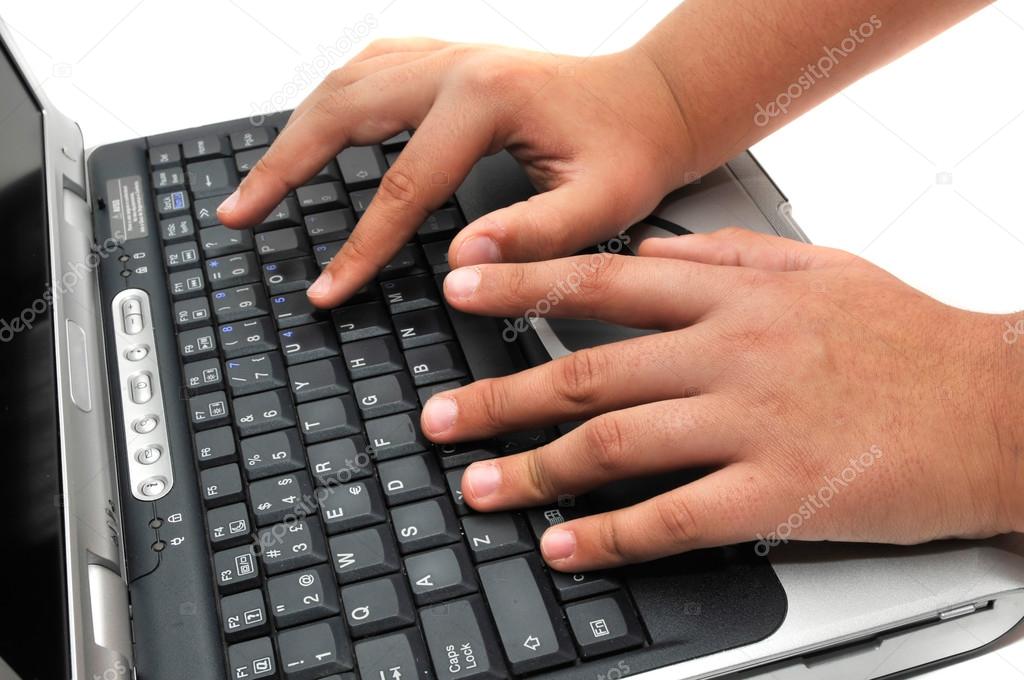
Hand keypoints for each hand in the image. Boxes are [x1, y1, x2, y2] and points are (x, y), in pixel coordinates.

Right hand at [216, 39, 693, 306]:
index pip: (400, 186)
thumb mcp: (601, 204)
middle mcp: (455, 64)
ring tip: (258, 179)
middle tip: (238, 214)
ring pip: (343, 81)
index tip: (325, 289)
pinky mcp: (447, 60)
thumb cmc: (630, 149)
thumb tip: (462, 264)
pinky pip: (368, 70)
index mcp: (486, 99)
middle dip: (283, 168)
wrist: (654, 101)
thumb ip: (534, 237)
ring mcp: (446, 54)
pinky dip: (329, 100)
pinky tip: (314, 125)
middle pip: (340, 112)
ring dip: (294, 129)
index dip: (358, 247)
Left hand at [420, 228, 1023, 570]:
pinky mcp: (780, 491)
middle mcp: (729, 352)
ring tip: (478, 486)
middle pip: (585, 371)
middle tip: (436, 416)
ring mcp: (752, 422)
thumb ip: (723, 256)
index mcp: (732, 297)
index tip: (458, 289)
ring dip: (536, 470)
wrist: (998, 403)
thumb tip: (649, 251)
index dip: (520, 284)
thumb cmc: (906, 337)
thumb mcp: (813, 267)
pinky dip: (610, 534)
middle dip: (498, 395)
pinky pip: (674, 516)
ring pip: (615, 444)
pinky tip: (564, 546)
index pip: (600, 283)